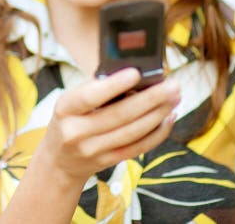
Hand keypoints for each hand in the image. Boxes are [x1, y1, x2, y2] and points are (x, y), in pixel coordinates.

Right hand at [37, 68, 179, 182]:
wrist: (59, 160)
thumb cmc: (70, 120)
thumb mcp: (70, 102)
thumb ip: (95, 89)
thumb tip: (134, 74)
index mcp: (65, 109)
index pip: (89, 96)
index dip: (114, 85)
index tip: (136, 73)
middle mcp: (76, 132)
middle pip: (119, 115)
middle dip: (150, 99)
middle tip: (173, 85)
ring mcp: (93, 150)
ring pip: (133, 132)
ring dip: (158, 114)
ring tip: (175, 98)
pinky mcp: (108, 162)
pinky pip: (138, 147)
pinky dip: (157, 133)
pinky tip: (168, 118)